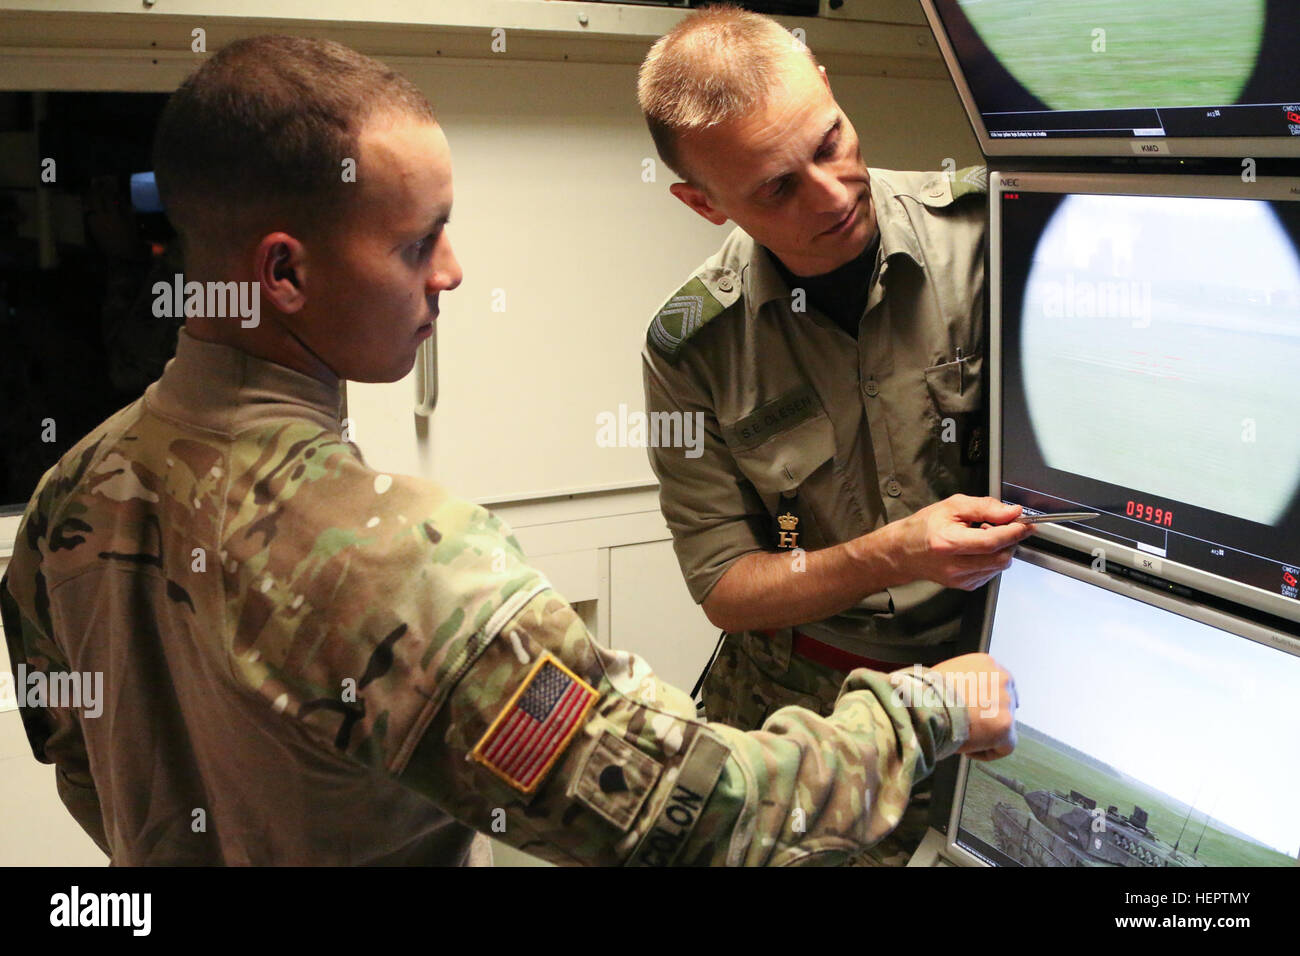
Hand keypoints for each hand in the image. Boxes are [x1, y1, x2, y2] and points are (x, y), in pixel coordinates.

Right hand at [883, 495, 1034, 590]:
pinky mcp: (964, 585)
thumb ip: (985, 507)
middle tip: (999, 526)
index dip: (1014, 531)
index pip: (992, 541)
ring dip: (1000, 550)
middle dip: (1009, 540)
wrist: (903, 551)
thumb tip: (1011, 512)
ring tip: (982, 537)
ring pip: (999, 566)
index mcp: (949, 542)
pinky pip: (991, 573)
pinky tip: (977, 550)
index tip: (1025, 523)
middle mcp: (954, 565)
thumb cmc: (924, 527)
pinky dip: (992, 559)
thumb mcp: (952, 506)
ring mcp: (960, 578)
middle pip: (1001, 557)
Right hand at [928, 653, 1017, 759]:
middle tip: (969, 725)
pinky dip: (987, 751)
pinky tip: (967, 750)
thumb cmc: (926, 693)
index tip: (973, 710)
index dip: (985, 700)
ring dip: (986, 733)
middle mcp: (1001, 678)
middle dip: (988, 715)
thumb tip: (959, 697)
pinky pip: (1004, 746)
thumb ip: (961, 682)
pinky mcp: (1005, 726)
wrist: (926, 705)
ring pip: (1003, 725)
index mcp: (986, 663)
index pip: (995, 682)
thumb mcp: (945, 674)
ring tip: (963, 737)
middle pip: (1004, 702)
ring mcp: (1006, 702)